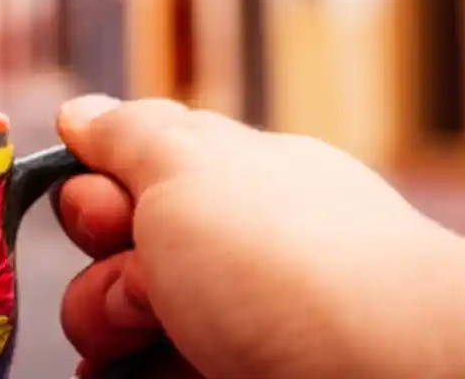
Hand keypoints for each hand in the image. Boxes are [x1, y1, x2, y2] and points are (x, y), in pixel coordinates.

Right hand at [55, 96, 464, 377]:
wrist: (384, 373)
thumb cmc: (285, 257)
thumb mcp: (190, 160)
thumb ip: (126, 134)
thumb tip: (80, 113)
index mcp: (227, 181)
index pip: (127, 174)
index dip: (95, 195)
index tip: (109, 213)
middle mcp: (226, 249)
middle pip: (113, 252)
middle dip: (100, 269)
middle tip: (144, 284)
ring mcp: (228, 323)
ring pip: (119, 321)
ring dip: (108, 325)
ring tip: (152, 338)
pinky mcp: (220, 377)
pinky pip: (142, 374)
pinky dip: (124, 374)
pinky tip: (131, 373)